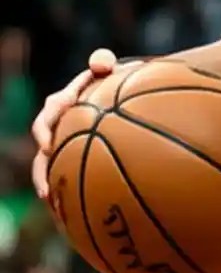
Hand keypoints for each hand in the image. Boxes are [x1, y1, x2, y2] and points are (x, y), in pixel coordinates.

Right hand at [30, 48, 127, 198]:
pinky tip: (69, 210)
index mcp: (68, 99)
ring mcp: (65, 139)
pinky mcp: (73, 154)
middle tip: (45, 184)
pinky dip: (65, 188)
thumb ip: (105, 64)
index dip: (47, 124)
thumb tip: (101, 63)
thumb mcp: (116, 70)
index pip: (54, 108)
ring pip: (47, 162)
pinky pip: (65, 172)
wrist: (129, 97)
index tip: (47, 143)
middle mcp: (61, 120)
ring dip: (45, 180)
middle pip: (44, 142)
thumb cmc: (122, 81)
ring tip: (48, 199)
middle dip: (40, 165)